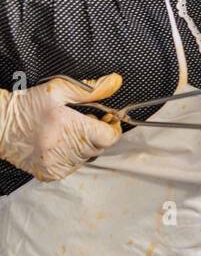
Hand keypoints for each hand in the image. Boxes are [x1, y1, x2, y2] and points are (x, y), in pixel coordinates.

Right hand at [0, 73, 122, 181]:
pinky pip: (73, 167)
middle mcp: (66, 150)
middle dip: (96, 134)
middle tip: (82, 122)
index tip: (107, 118)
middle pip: (99, 147)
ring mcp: (58, 165)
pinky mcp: (50, 174)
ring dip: (84, 146)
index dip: (111, 127)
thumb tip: (117, 82)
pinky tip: (58, 144)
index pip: (109, 137)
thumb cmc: (29, 104)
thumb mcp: (60, 89)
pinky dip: (71, 156)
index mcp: (71, 127)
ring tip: (66, 132)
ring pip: (87, 157)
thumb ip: (92, 89)